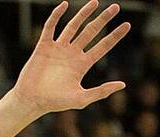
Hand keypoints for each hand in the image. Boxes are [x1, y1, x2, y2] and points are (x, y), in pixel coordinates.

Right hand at [11, 1, 129, 116]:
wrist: (31, 101)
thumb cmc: (55, 103)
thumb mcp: (82, 99)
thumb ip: (101, 91)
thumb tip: (123, 85)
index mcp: (82, 65)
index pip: (103, 46)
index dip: (115, 36)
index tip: (127, 25)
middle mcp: (72, 54)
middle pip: (91, 32)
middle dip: (103, 19)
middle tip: (116, 7)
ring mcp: (58, 48)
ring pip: (73, 26)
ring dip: (83, 13)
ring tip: (95, 2)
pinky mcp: (44, 46)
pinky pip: (51, 27)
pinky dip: (56, 15)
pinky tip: (64, 5)